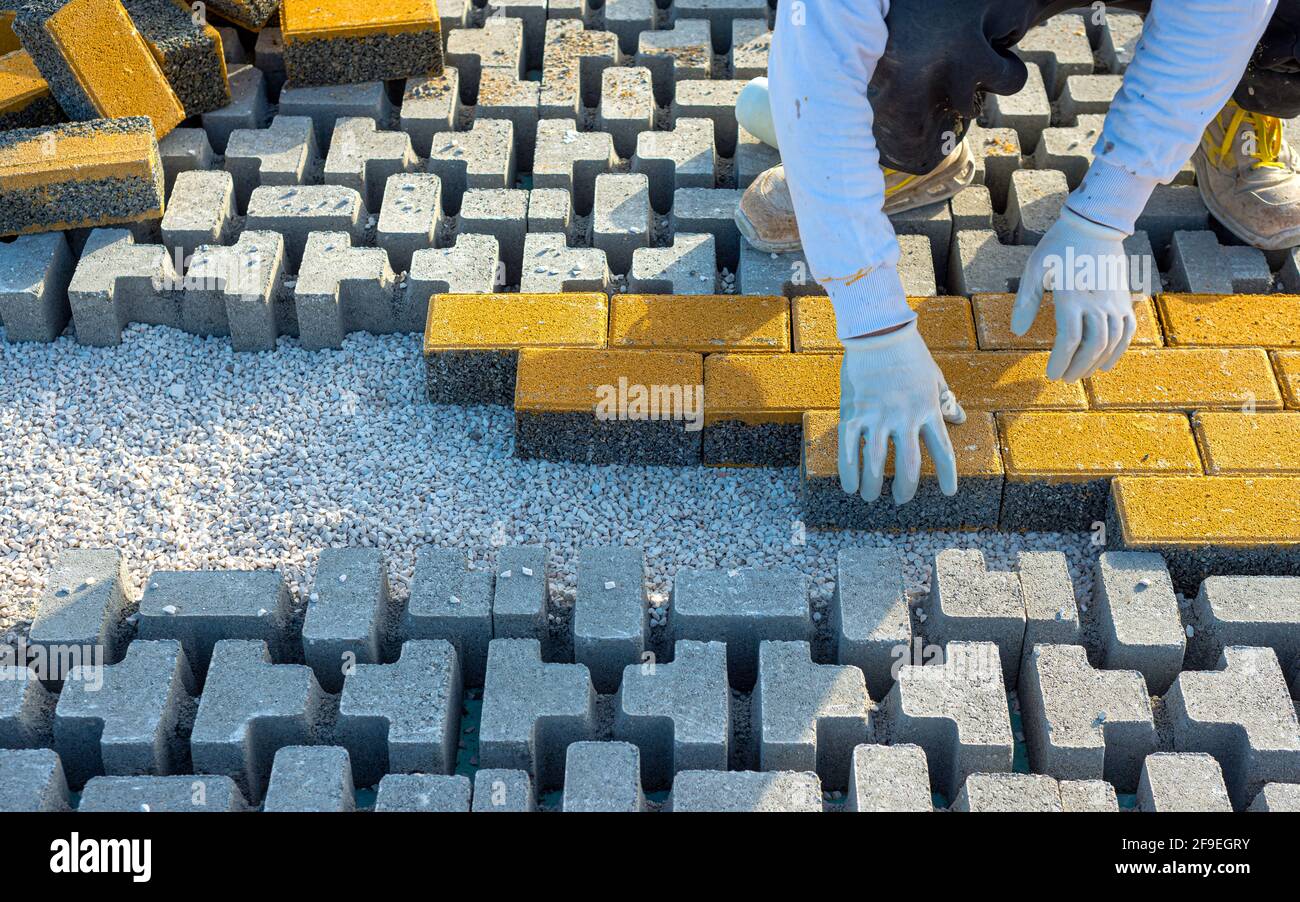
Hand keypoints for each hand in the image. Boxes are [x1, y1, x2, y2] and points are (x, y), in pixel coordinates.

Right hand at [839, 321, 965, 505]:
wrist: (877, 331)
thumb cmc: (909, 353)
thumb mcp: (934, 377)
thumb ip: (946, 401)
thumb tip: (960, 418)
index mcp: (928, 409)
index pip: (943, 450)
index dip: (948, 475)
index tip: (948, 493)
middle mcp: (905, 417)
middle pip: (909, 466)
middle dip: (906, 489)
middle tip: (901, 500)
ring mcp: (877, 416)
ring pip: (876, 464)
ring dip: (873, 486)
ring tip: (870, 497)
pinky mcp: (853, 413)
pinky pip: (849, 449)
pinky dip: (849, 471)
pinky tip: (850, 486)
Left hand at [1013, 206, 1137, 381]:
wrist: (1096, 225)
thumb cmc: (1059, 246)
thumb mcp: (1035, 269)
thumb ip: (1026, 301)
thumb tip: (1017, 333)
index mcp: (1071, 297)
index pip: (1069, 340)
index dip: (1060, 361)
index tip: (1051, 374)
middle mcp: (1096, 303)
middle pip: (1092, 346)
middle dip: (1077, 367)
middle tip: (1064, 379)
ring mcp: (1113, 302)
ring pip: (1111, 342)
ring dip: (1096, 363)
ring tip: (1081, 374)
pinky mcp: (1124, 299)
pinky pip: (1128, 330)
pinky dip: (1119, 350)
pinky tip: (1106, 364)